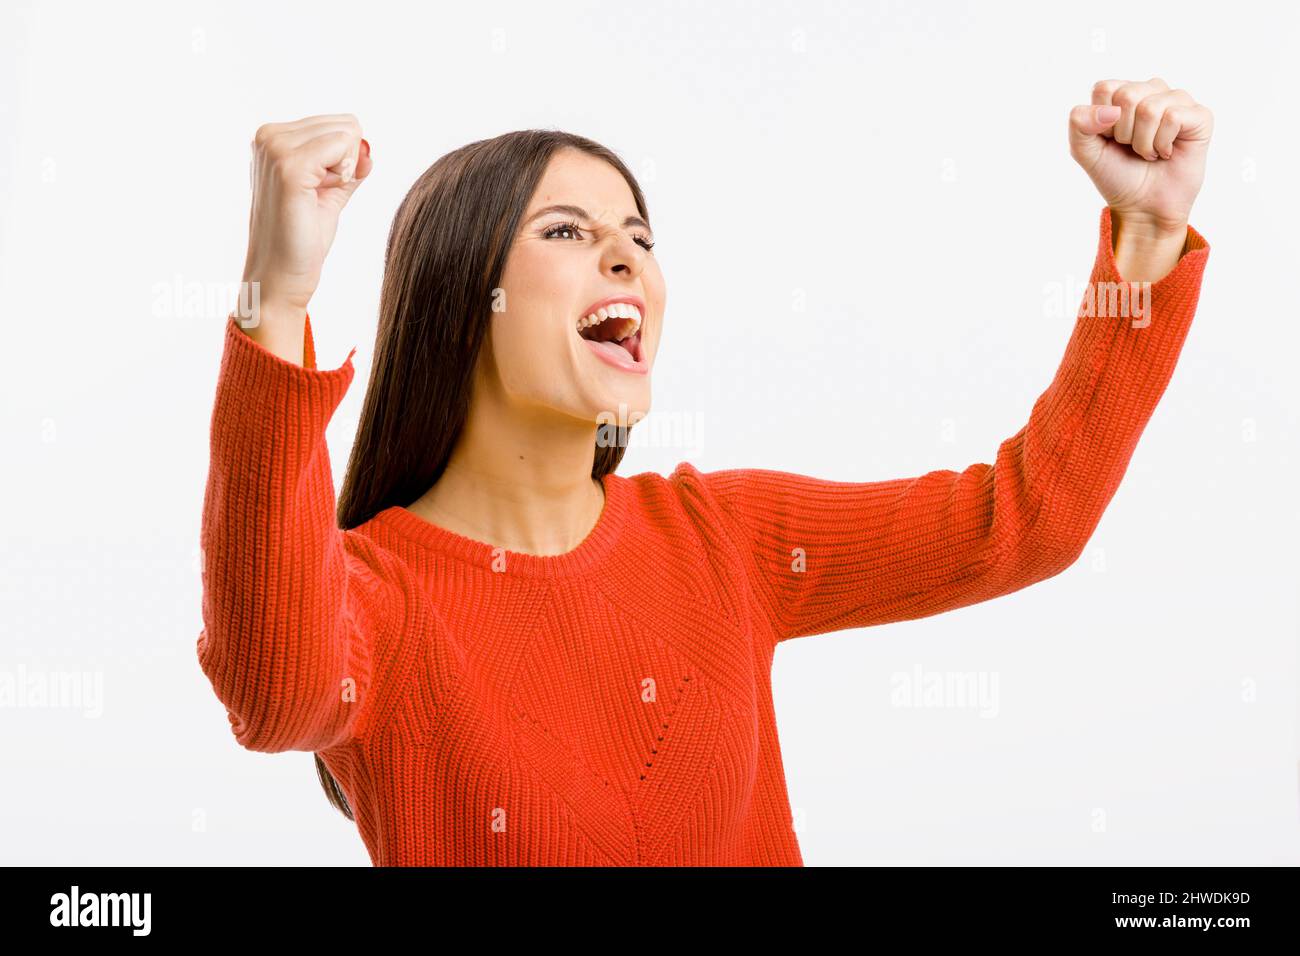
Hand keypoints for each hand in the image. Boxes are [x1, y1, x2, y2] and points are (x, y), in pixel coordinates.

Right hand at [239, 114, 372, 327]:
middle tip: (319, 198)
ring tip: (314, 200)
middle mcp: (269, 135)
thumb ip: (348, 167)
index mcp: (273, 137)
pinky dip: (343, 176)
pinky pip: (342, 147)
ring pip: (346, 134)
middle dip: (347, 163)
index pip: (339, 125)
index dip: (344, 162)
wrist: (279, 277)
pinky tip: (319, 198)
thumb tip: (368, 148)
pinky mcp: (289, 167)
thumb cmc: (301, 239)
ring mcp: (275, 148)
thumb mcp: (328, 193)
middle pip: (346, 125)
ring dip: (344, 171)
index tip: (319, 191)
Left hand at [1068, 78, 1211, 238]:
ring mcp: (1177, 100)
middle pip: (1127, 95)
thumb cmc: (1116, 174)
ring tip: (1149, 152)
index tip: (1110, 140)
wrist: (1142, 205)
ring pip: (1150, 108)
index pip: (1104, 88)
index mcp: (1122, 93)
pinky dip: (1163, 143)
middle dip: (1123, 133)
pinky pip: (1174, 116)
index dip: (1102, 122)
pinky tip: (1166, 153)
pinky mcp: (1199, 116)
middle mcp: (1151, 91)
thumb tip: (1109, 110)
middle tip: (1132, 148)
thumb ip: (1079, 124)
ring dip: (1143, 142)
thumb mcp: (1085, 151)